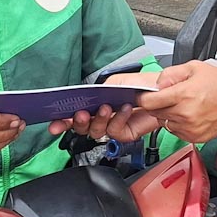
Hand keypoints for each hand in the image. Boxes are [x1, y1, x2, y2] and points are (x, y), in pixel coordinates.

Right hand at [46, 71, 163, 139]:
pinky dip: (119, 119)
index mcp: (95, 104)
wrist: (160, 92)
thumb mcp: (114, 82)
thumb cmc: (139, 85)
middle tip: (82, 114)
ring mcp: (112, 127)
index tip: (55, 125)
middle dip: (79, 122)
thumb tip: (86, 97)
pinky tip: (125, 109)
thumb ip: (97, 90)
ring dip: (100, 119)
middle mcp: (101, 118)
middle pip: (82, 128)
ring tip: (107, 107)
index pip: (74, 116)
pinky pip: (115, 131)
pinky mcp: (124, 134)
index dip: (63, 122)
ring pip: (96, 131)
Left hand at [135, 61, 216, 142]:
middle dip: (158, 104)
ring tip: (184, 105)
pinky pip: (175, 132)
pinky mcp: (195, 138)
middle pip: (155, 113)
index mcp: (182, 95)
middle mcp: (184, 114)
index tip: (146, 95)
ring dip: (168, 115)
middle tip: (171, 97)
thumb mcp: (195, 67)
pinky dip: (178, 124)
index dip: (144, 97)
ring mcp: (189, 128)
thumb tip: (156, 83)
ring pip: (165, 123)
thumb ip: (171, 73)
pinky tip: (190, 114)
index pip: (149, 102)